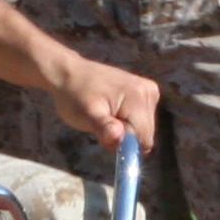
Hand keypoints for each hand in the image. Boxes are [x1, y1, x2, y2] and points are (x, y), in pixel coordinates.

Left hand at [44, 52, 160, 151]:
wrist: (69, 74)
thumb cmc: (75, 95)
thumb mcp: (86, 115)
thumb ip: (104, 128)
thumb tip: (118, 138)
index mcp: (138, 98)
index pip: (143, 139)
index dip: (125, 146)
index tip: (105, 138)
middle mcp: (149, 92)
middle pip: (145, 134)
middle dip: (124, 138)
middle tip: (102, 126)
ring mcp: (149, 91)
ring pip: (143, 129)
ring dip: (124, 130)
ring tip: (105, 117)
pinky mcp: (146, 92)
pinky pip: (141, 120)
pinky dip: (126, 122)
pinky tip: (111, 111)